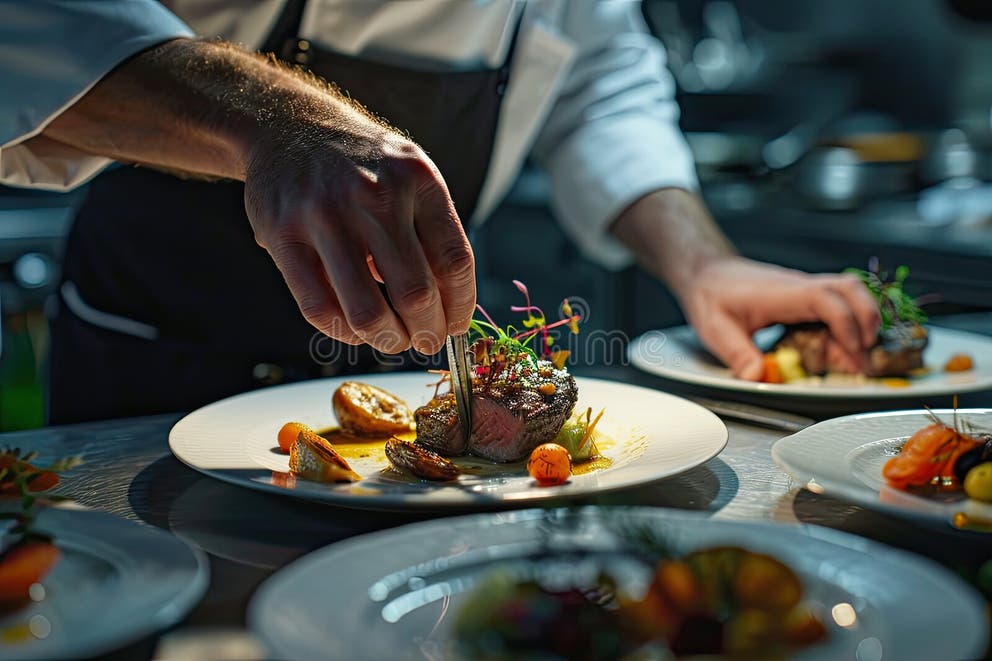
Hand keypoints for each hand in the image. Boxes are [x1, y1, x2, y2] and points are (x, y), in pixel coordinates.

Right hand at [40, 39, 475, 354]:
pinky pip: (314, 304)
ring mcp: (322, 214)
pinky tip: (347, 329)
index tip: (451, 332)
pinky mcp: (279, 235)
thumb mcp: (406, 176)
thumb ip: (427, 233)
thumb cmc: (358, 159)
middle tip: (416, 346)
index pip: (454, 261)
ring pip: (362, 306)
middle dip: (419, 334)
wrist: (283, 125)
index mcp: (417, 177)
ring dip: (378, 338)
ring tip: (383, 341)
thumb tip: (449, 310)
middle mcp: (373, 193)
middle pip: (411, 293)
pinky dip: (336, 328)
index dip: (457, 311)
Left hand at [679, 256, 880, 379]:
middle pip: (850, 290)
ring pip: (848, 294)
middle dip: (867, 320)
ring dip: (860, 322)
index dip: (846, 324)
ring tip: (858, 356)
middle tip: (867, 355)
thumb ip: (738, 353)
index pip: (826, 299)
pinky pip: (834, 305)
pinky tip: (838, 349)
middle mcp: (800, 287)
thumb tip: (757, 375)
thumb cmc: (712, 295)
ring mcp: (803, 291)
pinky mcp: (802, 298)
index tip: (852, 350)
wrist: (706, 273)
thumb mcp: (716, 329)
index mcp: (783, 293)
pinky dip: (845, 325)